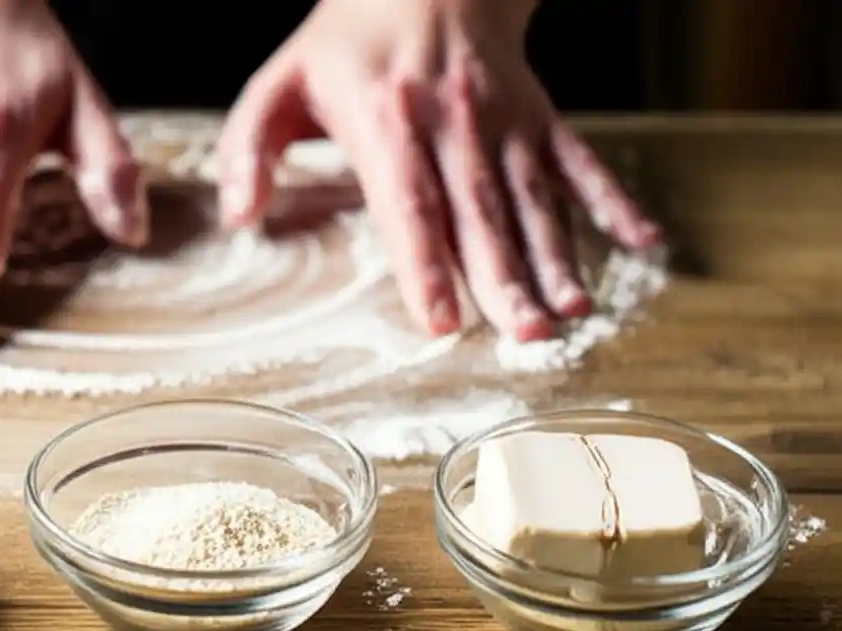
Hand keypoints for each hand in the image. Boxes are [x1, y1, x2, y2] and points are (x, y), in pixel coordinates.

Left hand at [218, 0, 658, 341]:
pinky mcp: (539, 115)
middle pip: (480, 211)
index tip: (441, 320)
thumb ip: (248, 147)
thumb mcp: (279, 82)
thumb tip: (241, 215)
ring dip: (556, 256)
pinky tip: (642, 241)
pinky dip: (612, 200)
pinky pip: (579, 161)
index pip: (408, 203)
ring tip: (572, 311)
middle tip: (526, 334)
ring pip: (533, 197)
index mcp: (385, 120)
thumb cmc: (345, 43)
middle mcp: (451, 123)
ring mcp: (503, 120)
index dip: (426, 264)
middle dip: (504, 276)